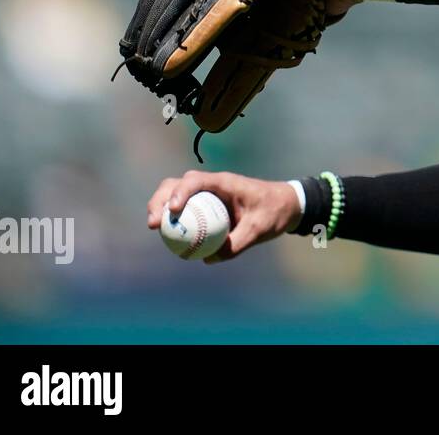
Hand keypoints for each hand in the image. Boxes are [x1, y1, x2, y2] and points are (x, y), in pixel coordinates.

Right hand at [147, 170, 301, 263]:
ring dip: (161, 207)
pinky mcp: (207, 203)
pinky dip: (174, 218)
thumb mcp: (260, 229)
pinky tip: (169, 236)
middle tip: (153, 223)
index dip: (180, 193)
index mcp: (224, 182)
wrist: (286, 204)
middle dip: (160, 200)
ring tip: (154, 228)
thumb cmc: (274, 212)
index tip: (172, 211)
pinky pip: (186, 208)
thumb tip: (208, 258)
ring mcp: (208, 192)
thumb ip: (237, 243)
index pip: (195, 180)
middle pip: (176, 184)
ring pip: (176, 193)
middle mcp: (212, 184)